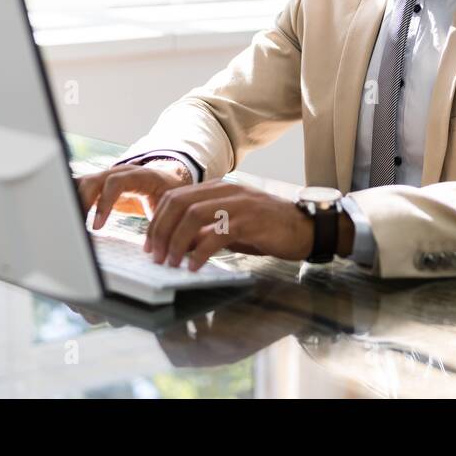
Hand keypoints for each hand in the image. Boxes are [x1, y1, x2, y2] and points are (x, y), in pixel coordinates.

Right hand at [77, 158, 193, 229]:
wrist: (169, 177)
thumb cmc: (172, 194)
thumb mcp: (176, 206)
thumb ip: (175, 223)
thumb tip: (184, 246)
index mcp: (141, 175)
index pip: (115, 182)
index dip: (104, 203)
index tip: (97, 226)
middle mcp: (120, 172)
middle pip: (93, 180)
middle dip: (81, 202)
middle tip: (75, 225)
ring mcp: (108, 176)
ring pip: (83, 182)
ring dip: (73, 202)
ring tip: (68, 224)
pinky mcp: (100, 184)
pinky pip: (80, 187)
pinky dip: (72, 200)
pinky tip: (66, 217)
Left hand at [143, 180, 314, 270]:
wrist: (305, 228)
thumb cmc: (267, 229)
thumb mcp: (230, 227)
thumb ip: (205, 230)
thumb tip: (177, 245)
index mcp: (217, 188)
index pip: (175, 197)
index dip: (157, 221)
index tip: (149, 245)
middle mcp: (225, 190)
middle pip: (179, 203)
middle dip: (160, 230)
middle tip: (155, 256)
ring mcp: (238, 203)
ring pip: (193, 215)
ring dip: (176, 241)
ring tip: (171, 263)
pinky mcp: (251, 220)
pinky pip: (218, 233)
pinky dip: (201, 251)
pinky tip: (194, 266)